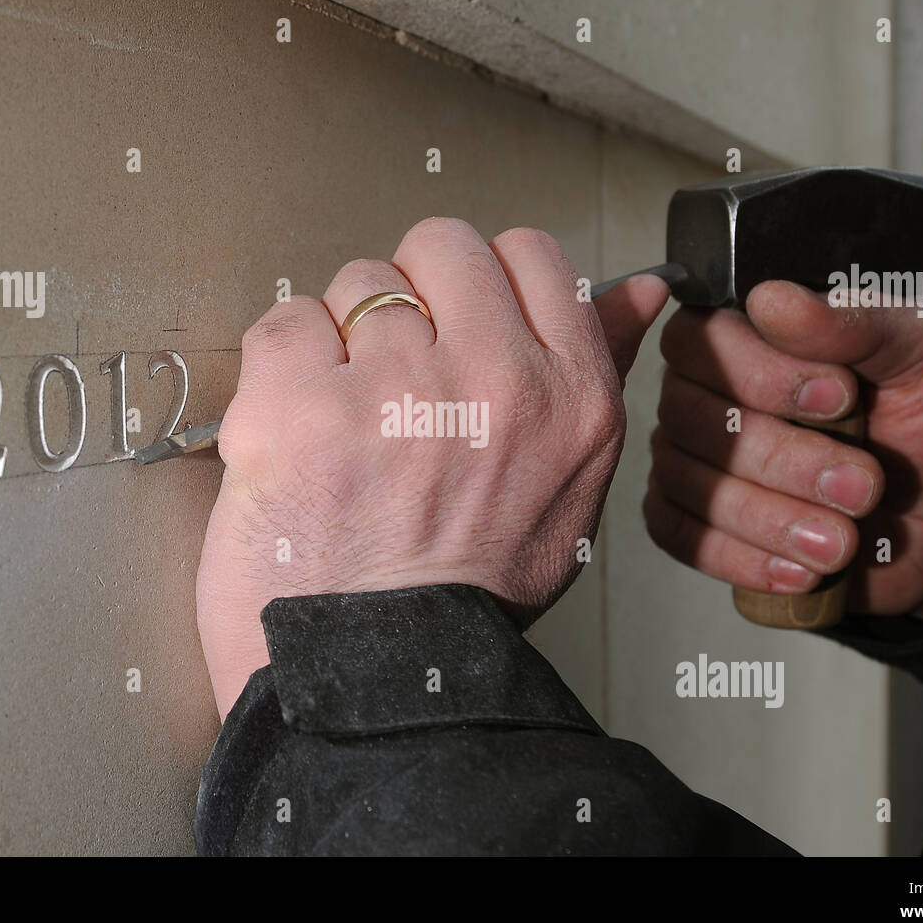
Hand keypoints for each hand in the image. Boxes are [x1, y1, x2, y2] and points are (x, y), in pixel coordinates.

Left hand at [197, 218, 669, 716]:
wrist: (373, 676)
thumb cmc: (466, 595)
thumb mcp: (570, 492)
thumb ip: (600, 374)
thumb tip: (641, 289)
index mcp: (570, 401)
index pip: (531, 254)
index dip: (485, 283)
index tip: (462, 322)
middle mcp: (493, 384)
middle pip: (441, 246)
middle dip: (414, 297)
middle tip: (399, 375)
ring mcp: (395, 392)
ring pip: (358, 284)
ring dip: (345, 343)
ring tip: (351, 425)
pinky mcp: (300, 408)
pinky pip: (285, 323)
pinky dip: (281, 369)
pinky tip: (301, 431)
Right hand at [646, 280, 922, 622]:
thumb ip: (857, 321)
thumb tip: (771, 299)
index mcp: (755, 334)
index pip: (700, 338)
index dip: (758, 374)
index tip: (839, 399)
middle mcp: (711, 392)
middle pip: (689, 417)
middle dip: (782, 459)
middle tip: (864, 485)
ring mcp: (697, 459)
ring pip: (688, 483)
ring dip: (772, 519)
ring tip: (844, 541)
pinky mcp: (701, 522)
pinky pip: (680, 537)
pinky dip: (741, 558)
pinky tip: (801, 569)